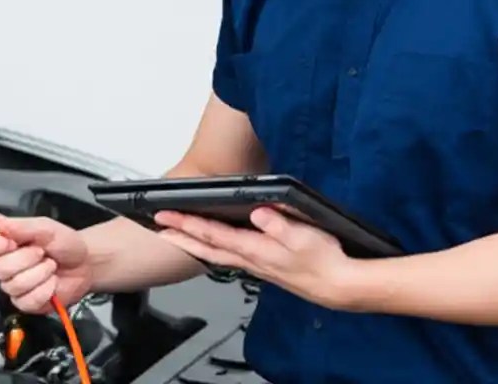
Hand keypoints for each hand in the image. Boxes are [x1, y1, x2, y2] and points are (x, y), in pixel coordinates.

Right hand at [0, 213, 92, 313]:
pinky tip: (52, 282)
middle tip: (42, 252)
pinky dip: (45, 289)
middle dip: (27, 259)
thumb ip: (18, 225)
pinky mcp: (26, 303)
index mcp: (4, 244)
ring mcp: (14, 287)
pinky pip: (28, 300)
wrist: (85, 264)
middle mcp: (5, 266)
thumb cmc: (64, 243)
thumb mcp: (45, 227)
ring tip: (50, 266)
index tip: (9, 242)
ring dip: (40, 273)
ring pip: (15, 285)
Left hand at [154, 206, 358, 309]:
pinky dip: (212, 250)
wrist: (339, 286)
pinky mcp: (264, 267)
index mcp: (255, 249)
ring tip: (175, 236)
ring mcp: (255, 265)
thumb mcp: (304, 237)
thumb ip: (280, 224)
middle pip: (206, 247)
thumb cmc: (324, 261)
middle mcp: (250, 259)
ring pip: (215, 254)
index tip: (165, 215)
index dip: (187, 223)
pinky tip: (212, 247)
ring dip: (192, 243)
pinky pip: (228, 258)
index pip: (212, 234)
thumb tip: (258, 211)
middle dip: (180, 235)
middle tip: (158, 227)